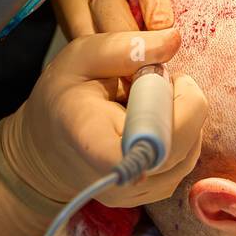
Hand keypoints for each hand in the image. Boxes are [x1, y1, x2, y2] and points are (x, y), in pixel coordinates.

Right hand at [0, 28, 207, 206]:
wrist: (47, 147)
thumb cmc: (63, 97)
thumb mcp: (82, 57)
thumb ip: (126, 47)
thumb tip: (174, 40)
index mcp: (91, 137)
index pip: (130, 153)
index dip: (158, 128)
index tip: (158, 87)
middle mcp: (116, 176)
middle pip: (177, 143)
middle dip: (179, 100)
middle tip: (153, 78)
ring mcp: (137, 193)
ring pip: (189, 150)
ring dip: (182, 116)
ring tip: (150, 99)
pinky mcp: (153, 195)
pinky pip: (186, 159)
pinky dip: (181, 133)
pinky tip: (155, 119)